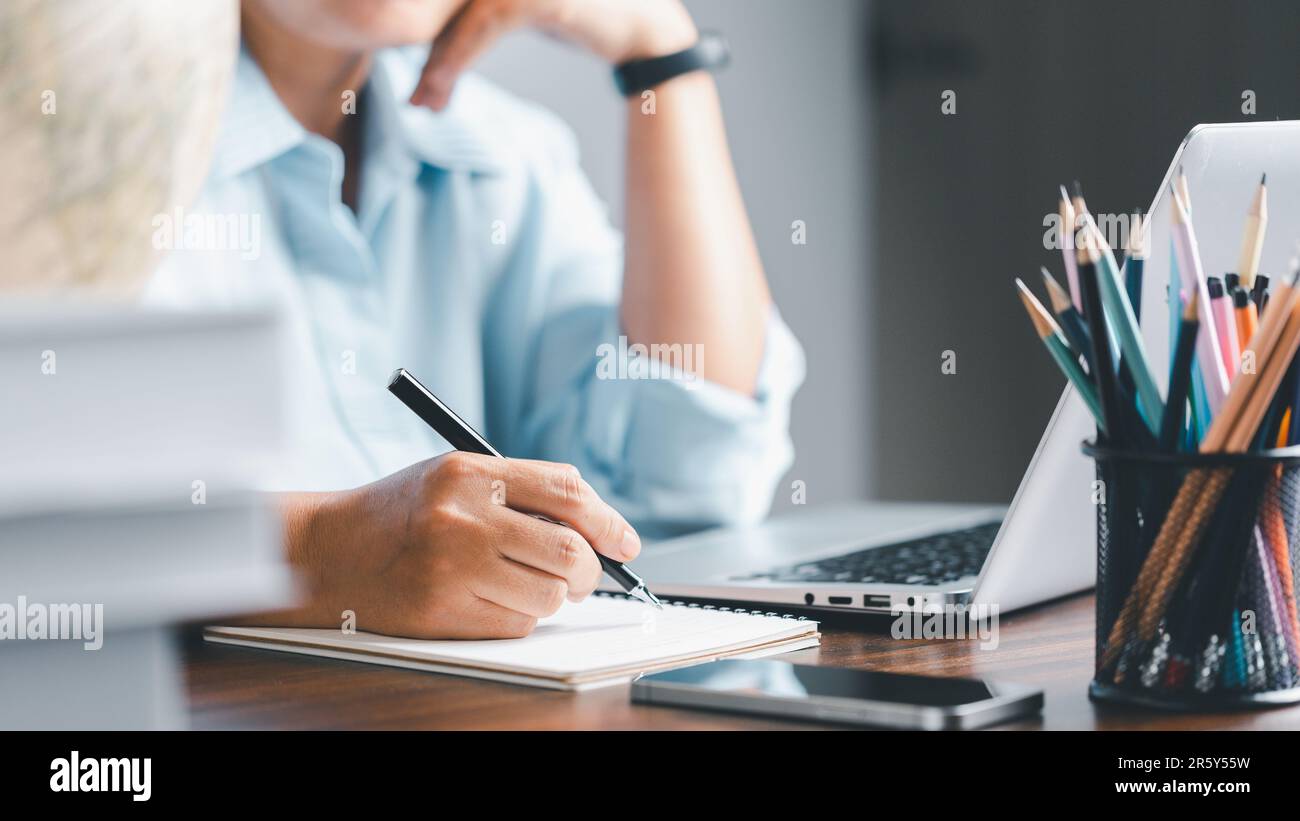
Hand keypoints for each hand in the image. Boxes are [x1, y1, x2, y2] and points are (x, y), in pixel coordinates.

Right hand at [277, 452, 640, 638]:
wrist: (329, 550)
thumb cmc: (403, 511)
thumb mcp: (458, 477)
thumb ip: (522, 491)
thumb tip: (598, 528)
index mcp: (471, 473)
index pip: (566, 492)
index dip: (608, 520)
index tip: (625, 542)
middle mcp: (463, 517)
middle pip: (567, 551)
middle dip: (588, 570)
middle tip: (583, 575)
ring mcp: (451, 566)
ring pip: (547, 594)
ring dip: (551, 596)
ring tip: (526, 583)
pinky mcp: (441, 610)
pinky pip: (516, 623)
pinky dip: (519, 616)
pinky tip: (491, 598)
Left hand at [410, 0, 697, 109]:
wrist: (646, 23)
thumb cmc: (589, 12)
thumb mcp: (531, 6)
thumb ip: (493, 9)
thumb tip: (447, 37)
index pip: (451, 2)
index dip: (426, 33)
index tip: (417, 74)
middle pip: (450, 6)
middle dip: (428, 51)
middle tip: (416, 98)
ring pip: (464, 17)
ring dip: (440, 62)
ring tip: (425, 100)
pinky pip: (487, 23)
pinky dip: (461, 56)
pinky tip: (445, 82)